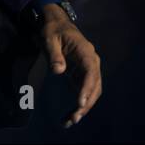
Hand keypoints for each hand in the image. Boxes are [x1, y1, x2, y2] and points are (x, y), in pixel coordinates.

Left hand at [36, 3, 101, 127]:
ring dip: (84, 106)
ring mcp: (89, 69)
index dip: (87, 88)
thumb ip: (54, 54)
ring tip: (72, 120)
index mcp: (85, 51)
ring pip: (92, 91)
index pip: (90, 71)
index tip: (80, 102)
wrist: (56, 24)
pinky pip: (85, 91)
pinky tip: (71, 116)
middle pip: (95, 85)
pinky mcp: (82, 75)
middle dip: (86, 102)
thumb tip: (58, 71)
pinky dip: (80, 104)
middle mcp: (91, 61)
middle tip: (75, 117)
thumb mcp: (49, 38)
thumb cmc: (53, 30)